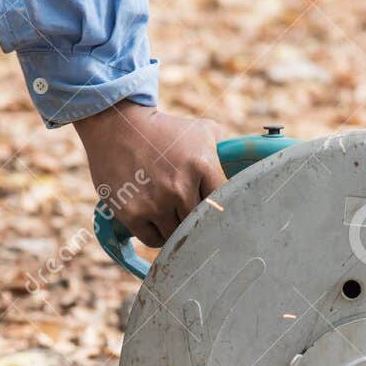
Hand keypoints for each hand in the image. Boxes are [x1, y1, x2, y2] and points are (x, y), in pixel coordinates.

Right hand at [73, 102, 222, 246]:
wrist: (116, 125)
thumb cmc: (164, 130)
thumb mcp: (201, 131)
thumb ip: (225, 150)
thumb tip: (248, 168)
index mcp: (201, 165)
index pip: (223, 203)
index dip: (222, 211)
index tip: (220, 215)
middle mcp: (179, 187)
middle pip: (200, 223)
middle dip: (198, 221)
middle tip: (195, 219)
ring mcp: (155, 202)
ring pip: (177, 235)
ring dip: (177, 229)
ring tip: (173, 217)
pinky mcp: (132, 213)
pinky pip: (154, 239)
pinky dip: (157, 235)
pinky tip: (157, 223)